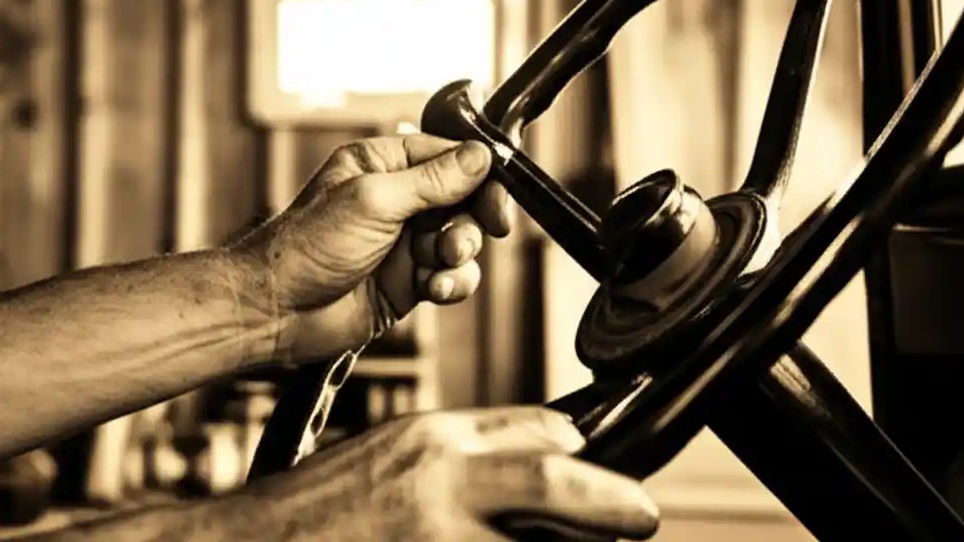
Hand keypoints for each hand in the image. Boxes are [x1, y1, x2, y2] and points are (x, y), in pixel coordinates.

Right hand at [221, 406, 659, 540]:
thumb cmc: (319, 507)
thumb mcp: (394, 454)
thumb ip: (467, 450)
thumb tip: (555, 444)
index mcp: (432, 439)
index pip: (536, 431)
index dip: (584, 457)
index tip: (610, 477)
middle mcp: (438, 483)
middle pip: (550, 479)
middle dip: (609, 501)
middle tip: (644, 515)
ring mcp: (435, 536)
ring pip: (531, 540)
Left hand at [237, 133, 510, 362]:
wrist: (278, 310)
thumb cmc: (307, 246)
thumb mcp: (374, 201)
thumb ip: (433, 180)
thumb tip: (480, 157)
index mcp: (384, 164)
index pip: (450, 157)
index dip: (480, 176)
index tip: (495, 198)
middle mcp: (398, 200)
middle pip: (465, 201)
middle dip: (470, 221)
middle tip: (459, 240)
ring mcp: (405, 242)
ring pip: (463, 241)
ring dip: (460, 255)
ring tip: (438, 265)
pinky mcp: (408, 281)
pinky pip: (451, 276)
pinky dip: (451, 283)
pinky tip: (434, 289)